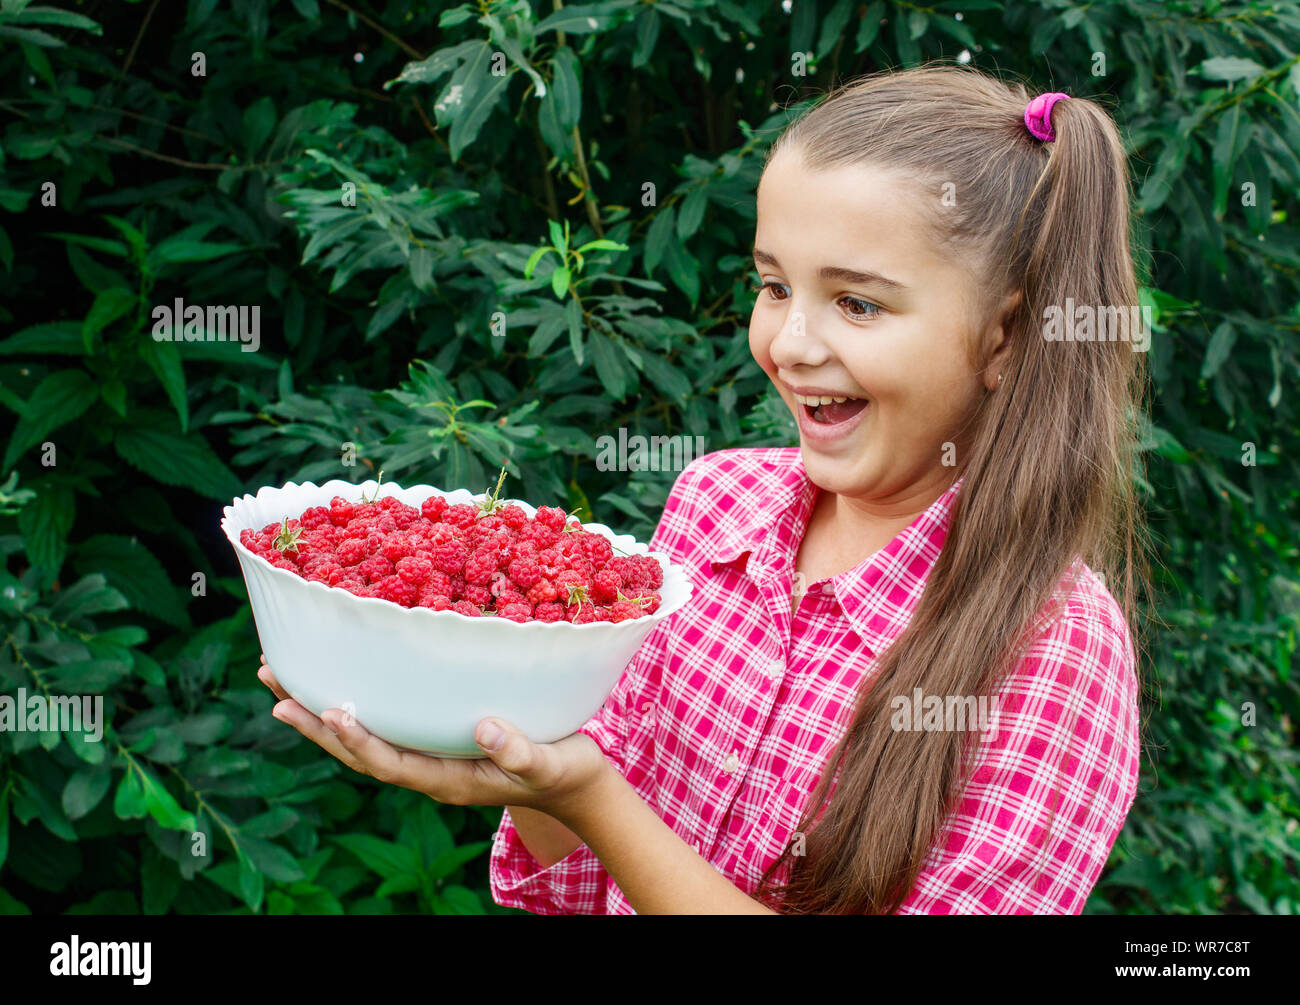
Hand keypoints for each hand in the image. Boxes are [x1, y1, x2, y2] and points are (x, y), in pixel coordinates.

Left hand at [256, 654, 609, 815]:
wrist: (574, 785)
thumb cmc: (563, 771)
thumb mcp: (549, 762)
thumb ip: (519, 750)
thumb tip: (486, 727)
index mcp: (449, 782)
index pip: (391, 764)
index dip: (359, 740)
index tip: (331, 710)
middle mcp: (428, 773)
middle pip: (359, 753)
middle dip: (314, 723)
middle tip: (274, 688)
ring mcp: (429, 759)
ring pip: (363, 740)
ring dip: (320, 714)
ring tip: (281, 683)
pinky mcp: (435, 743)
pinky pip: (384, 728)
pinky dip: (353, 707)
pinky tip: (336, 685)